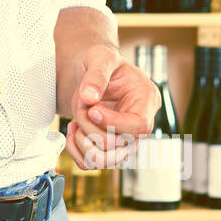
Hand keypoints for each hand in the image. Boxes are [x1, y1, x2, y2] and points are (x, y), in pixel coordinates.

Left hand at [65, 43, 160, 171]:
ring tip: (78, 118)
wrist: (94, 72)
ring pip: (103, 160)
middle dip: (90, 126)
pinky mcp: (108, 148)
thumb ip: (97, 74)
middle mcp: (138, 125)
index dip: (114, 123)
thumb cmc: (104, 63)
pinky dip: (75, 149)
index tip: (93, 110)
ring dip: (82, 140)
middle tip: (83, 105)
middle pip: (117, 145)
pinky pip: (89, 163)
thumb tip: (90, 98)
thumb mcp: (101, 57)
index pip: (139, 125)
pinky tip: (74, 128)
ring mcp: (124, 140)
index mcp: (147, 101)